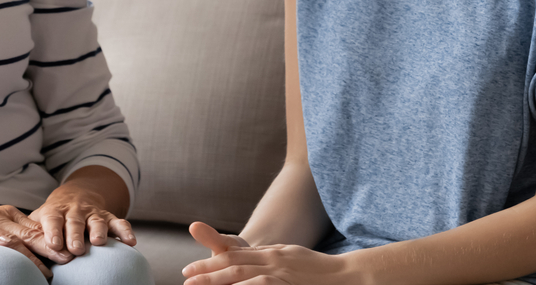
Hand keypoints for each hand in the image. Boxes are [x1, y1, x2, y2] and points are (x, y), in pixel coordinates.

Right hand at [0, 196, 71, 276]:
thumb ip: (5, 238)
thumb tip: (25, 254)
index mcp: (7, 215)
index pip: (37, 228)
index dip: (56, 239)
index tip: (73, 251)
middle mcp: (2, 215)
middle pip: (34, 231)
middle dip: (55, 245)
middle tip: (74, 257)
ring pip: (19, 237)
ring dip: (39, 251)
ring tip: (55, 265)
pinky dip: (9, 246)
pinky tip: (19, 252)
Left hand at [29, 179, 135, 256]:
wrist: (75, 194)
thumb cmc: (52, 216)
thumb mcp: (39, 219)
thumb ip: (33, 233)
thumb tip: (19, 250)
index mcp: (55, 211)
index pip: (52, 220)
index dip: (53, 231)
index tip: (54, 244)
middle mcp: (75, 211)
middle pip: (75, 222)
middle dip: (75, 235)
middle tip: (76, 249)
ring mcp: (93, 213)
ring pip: (97, 220)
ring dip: (98, 231)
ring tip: (99, 242)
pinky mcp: (108, 216)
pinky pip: (118, 222)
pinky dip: (125, 230)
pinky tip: (131, 242)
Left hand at [183, 222, 352, 284]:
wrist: (349, 274)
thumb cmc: (323, 273)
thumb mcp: (293, 261)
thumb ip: (273, 262)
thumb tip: (254, 273)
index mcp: (274, 253)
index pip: (236, 255)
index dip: (212, 262)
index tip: (192, 270)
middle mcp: (274, 258)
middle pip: (233, 261)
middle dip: (207, 269)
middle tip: (186, 276)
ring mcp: (280, 269)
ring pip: (241, 272)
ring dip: (216, 278)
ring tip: (196, 284)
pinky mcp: (287, 281)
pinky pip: (259, 284)